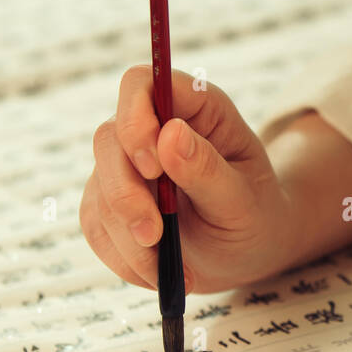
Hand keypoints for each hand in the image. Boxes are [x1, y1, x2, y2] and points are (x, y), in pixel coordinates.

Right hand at [81, 65, 296, 293]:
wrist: (248, 253)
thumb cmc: (256, 217)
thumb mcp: (243, 200)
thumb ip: (208, 169)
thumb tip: (170, 134)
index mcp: (197, 110)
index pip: (143, 83)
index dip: (135, 117)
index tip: (152, 166)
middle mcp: (156, 129)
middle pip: (109, 137)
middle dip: (126, 192)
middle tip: (154, 234)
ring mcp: (128, 165)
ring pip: (99, 186)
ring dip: (128, 234)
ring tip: (169, 265)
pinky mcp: (111, 203)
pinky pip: (95, 224)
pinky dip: (122, 255)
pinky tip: (157, 269)